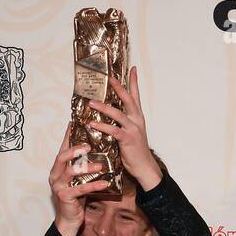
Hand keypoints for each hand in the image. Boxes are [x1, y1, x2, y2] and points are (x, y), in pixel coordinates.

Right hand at [49, 123, 109, 235]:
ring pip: (71, 172)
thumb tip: (94, 150)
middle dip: (75, 149)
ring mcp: (58, 186)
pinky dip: (93, 185)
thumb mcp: (79, 179)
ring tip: (100, 165)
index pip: (62, 148)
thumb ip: (82, 166)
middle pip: (62, 157)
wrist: (69, 220)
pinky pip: (80, 189)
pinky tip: (104, 183)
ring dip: (86, 167)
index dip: (68, 136)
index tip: (75, 122)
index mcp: (58, 168)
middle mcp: (55, 175)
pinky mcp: (65, 197)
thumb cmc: (75, 198)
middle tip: (89, 145)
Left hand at [86, 65, 161, 190]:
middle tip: (109, 78)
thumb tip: (108, 116)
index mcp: (138, 117)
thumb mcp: (130, 133)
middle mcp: (137, 120)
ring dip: (103, 107)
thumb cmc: (135, 151)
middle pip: (128, 99)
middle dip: (118, 87)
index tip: (133, 68)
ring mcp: (133, 129)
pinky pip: (113, 130)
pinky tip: (92, 123)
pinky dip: (102, 126)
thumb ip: (121, 123)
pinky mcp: (128, 139)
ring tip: (91, 102)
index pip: (136, 95)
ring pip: (118, 113)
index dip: (134, 82)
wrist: (144, 166)